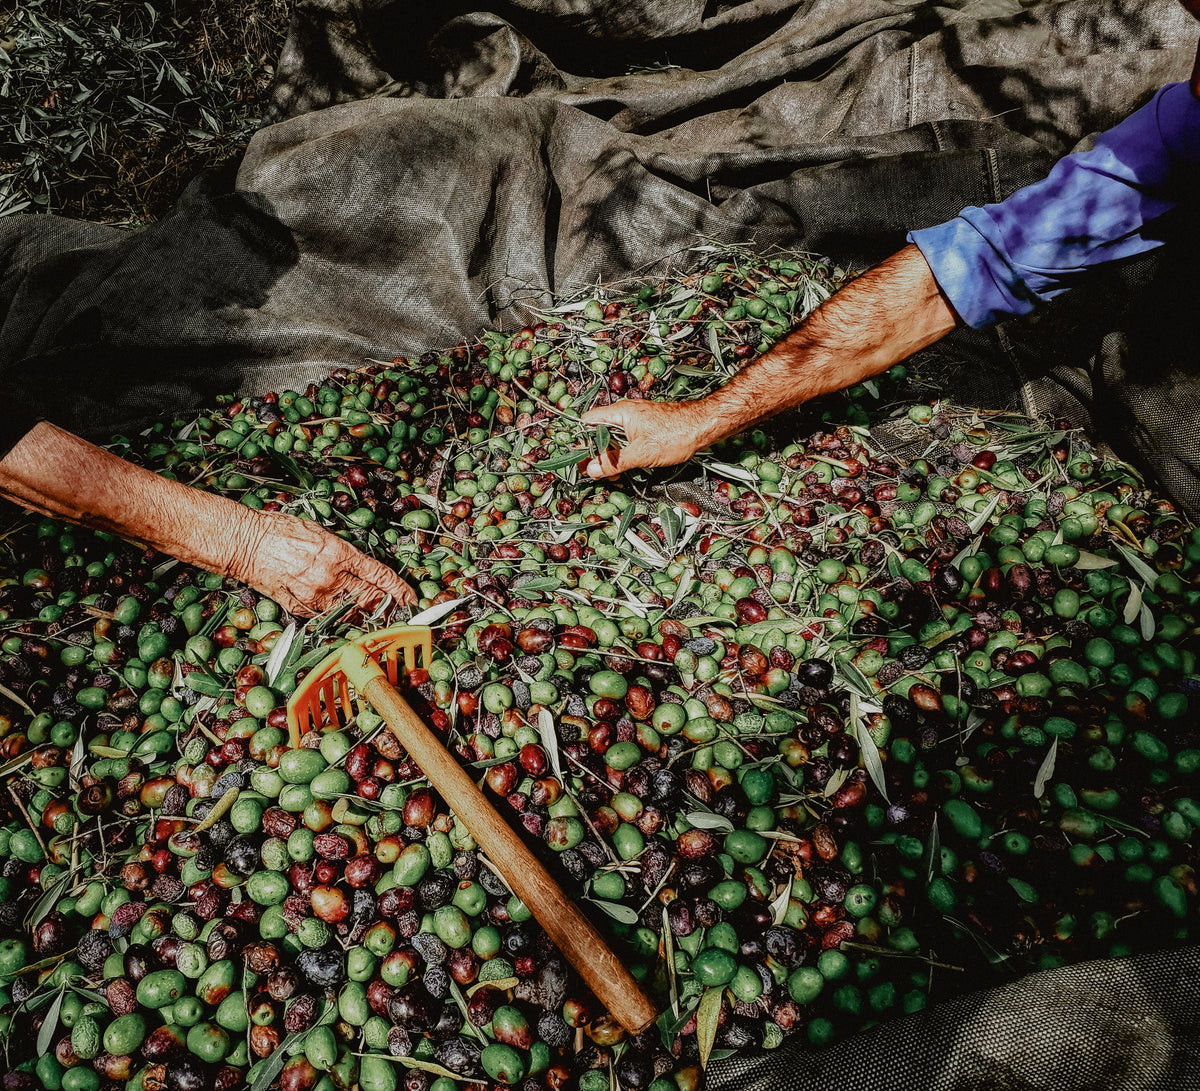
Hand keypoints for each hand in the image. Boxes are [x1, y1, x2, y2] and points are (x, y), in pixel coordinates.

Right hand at [236, 511, 416, 616]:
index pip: (379, 575)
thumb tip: (362, 568)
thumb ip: (344, 553)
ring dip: (364, 612)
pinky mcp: (300, 607)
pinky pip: (327, 616)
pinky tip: (344, 612)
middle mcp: (331, 577)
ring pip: (351, 610)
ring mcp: (315, 595)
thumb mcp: (321, 533)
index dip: (398, 589)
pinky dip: (338, 615)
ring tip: (373, 612)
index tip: (410, 597)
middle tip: (398, 609)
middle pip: (370, 597)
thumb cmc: (280, 531)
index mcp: (340, 553)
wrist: (246, 543)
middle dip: (386, 605)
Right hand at [580, 399, 710, 477]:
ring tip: (608, 472)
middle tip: (591, 470)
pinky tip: (626, 465)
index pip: (588, 421)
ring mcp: (638, 419)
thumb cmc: (676, 434)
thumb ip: (615, 462)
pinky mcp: (648, 427)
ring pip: (615, 436)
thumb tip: (592, 469)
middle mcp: (627, 413)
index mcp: (621, 413)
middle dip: (595, 450)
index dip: (580, 439)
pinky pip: (628, 438)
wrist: (705, 426)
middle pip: (600, 430)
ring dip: (610, 453)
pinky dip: (624, 451)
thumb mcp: (641, 453)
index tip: (578, 457)